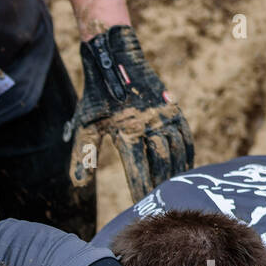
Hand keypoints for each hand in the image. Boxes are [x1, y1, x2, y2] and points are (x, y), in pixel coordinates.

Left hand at [68, 25, 193, 200]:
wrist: (115, 59)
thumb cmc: (97, 98)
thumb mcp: (86, 125)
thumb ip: (83, 155)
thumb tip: (78, 185)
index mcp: (127, 129)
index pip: (137, 166)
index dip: (139, 187)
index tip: (139, 205)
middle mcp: (150, 123)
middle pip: (160, 162)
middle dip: (159, 184)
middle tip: (159, 205)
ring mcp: (164, 115)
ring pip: (176, 150)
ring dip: (175, 173)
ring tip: (172, 192)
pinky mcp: (173, 109)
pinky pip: (185, 136)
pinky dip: (186, 155)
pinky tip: (184, 170)